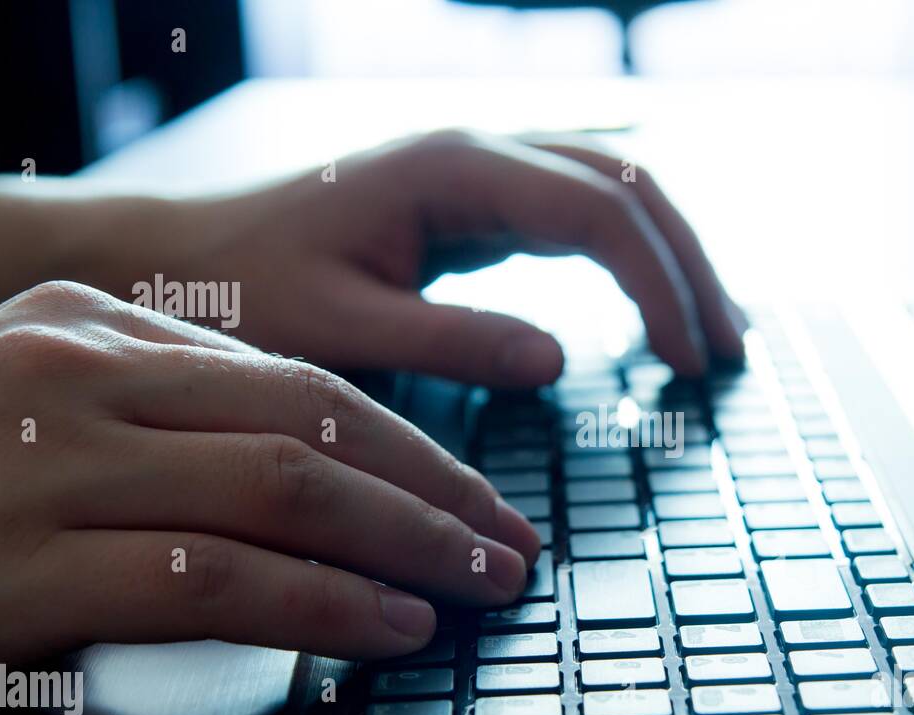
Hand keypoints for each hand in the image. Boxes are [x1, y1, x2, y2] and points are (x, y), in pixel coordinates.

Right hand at [0, 281, 540, 668]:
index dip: (414, 450)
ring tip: (476, 586)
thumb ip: (172, 426)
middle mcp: (74, 376)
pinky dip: (323, 608)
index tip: (480, 499)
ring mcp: (43, 465)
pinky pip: (216, 581)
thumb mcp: (53, 422)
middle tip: (508, 542)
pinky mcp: (20, 566)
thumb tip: (326, 479)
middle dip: (436, 493)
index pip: (302, 387)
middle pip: (316, 429)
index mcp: (92, 331)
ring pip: (285, 494)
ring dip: (405, 547)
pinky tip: (388, 628)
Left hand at [174, 129, 746, 382]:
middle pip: (629, 187)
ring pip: (616, 193)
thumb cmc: (248, 286)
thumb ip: (451, 338)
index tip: (689, 361)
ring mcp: (483, 175)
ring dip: (673, 257)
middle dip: (689, 267)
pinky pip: (582, 218)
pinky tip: (655, 305)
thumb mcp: (343, 325)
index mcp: (455, 171)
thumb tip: (559, 358)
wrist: (188, 256)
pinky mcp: (478, 207)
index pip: (598, 213)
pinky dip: (632, 260)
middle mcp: (481, 154)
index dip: (659, 286)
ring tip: (716, 331)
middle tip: (726, 351)